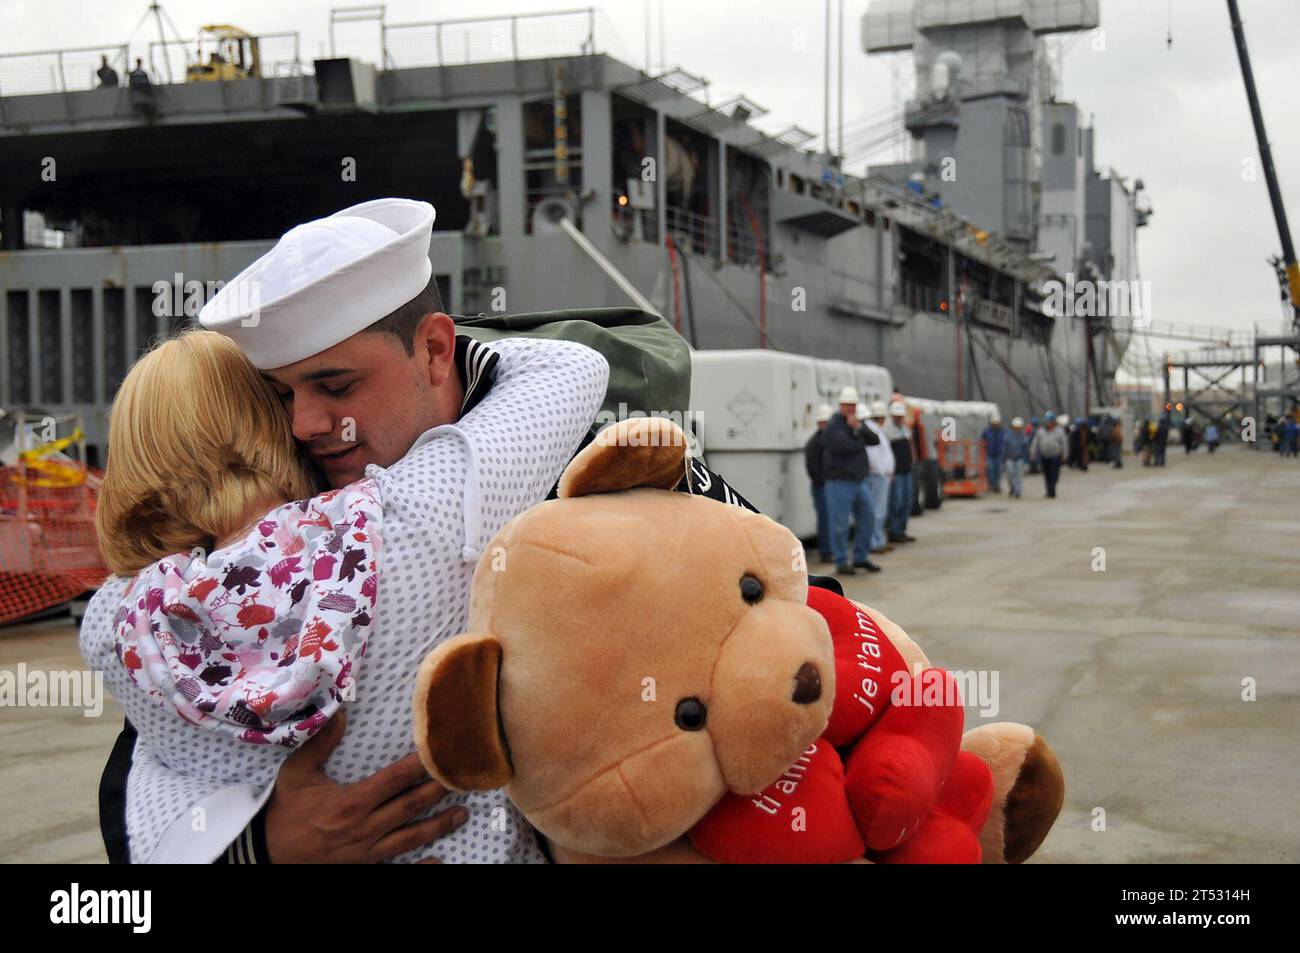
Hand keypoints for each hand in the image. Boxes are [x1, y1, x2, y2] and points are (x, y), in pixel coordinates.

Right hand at [264, 710, 465, 862]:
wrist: (266, 853)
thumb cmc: (284, 811)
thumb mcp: (296, 773)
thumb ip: (320, 743)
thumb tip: (340, 712)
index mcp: (351, 802)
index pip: (395, 779)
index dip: (421, 766)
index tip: (441, 753)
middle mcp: (364, 827)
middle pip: (410, 806)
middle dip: (439, 791)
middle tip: (465, 777)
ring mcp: (366, 852)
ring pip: (410, 837)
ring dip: (438, 825)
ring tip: (463, 813)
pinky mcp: (363, 869)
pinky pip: (397, 871)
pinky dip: (421, 869)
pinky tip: (440, 862)